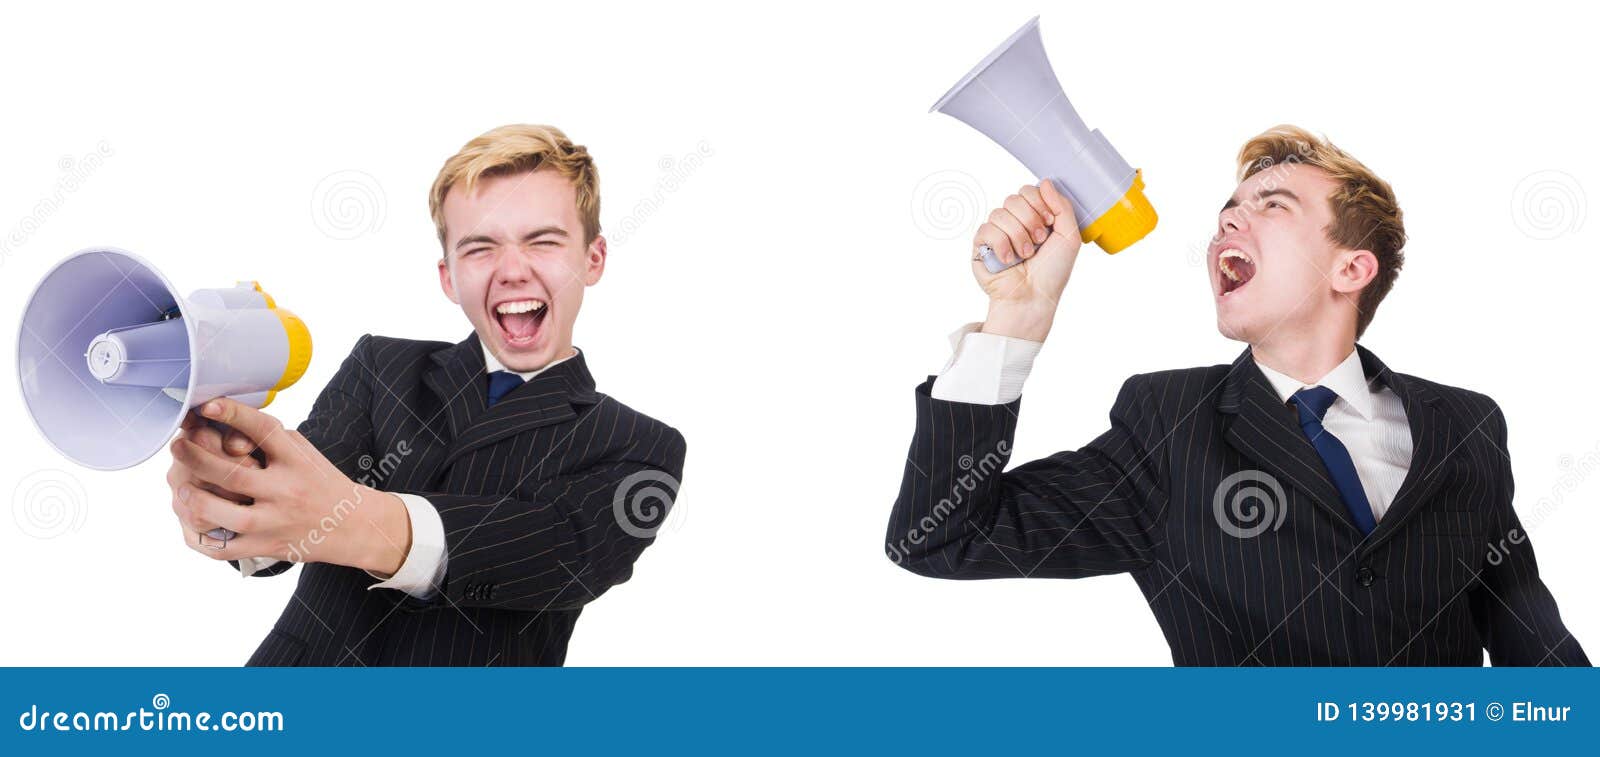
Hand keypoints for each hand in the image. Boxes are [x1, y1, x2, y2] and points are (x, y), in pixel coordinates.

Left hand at [168, 398, 411, 575]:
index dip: (234, 415)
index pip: (264, 431)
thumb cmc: (322, 484)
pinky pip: (224, 548)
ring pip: (223, 513)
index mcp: (297, 462)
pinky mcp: (267, 547)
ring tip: (181, 488)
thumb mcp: (305, 453)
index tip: (208, 405)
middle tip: (178, 447)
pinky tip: (192, 522)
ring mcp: (276, 522)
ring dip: (194, 499)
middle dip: (196, 457)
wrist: (354, 526)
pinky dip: (202, 537)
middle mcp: (287, 491)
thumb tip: (227, 423)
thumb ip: (272, 440)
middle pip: (232, 473)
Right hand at [970, 181, 1083, 341]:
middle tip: (1039, 241)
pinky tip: (1009, 260)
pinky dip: (1002, 245)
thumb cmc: (1052, 273)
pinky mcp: (981, 245)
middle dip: (1030, 220)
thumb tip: (1045, 182)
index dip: (1039, 203)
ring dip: (1018, 236)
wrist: (1033, 298)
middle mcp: (1014, 222)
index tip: (1049, 222)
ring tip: (1026, 255)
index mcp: (1034, 217)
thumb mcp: (1069, 237)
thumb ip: (1062, 206)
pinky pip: (986, 229)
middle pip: (1014, 198)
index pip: (1029, 190)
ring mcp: (997, 233)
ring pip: (1000, 213)